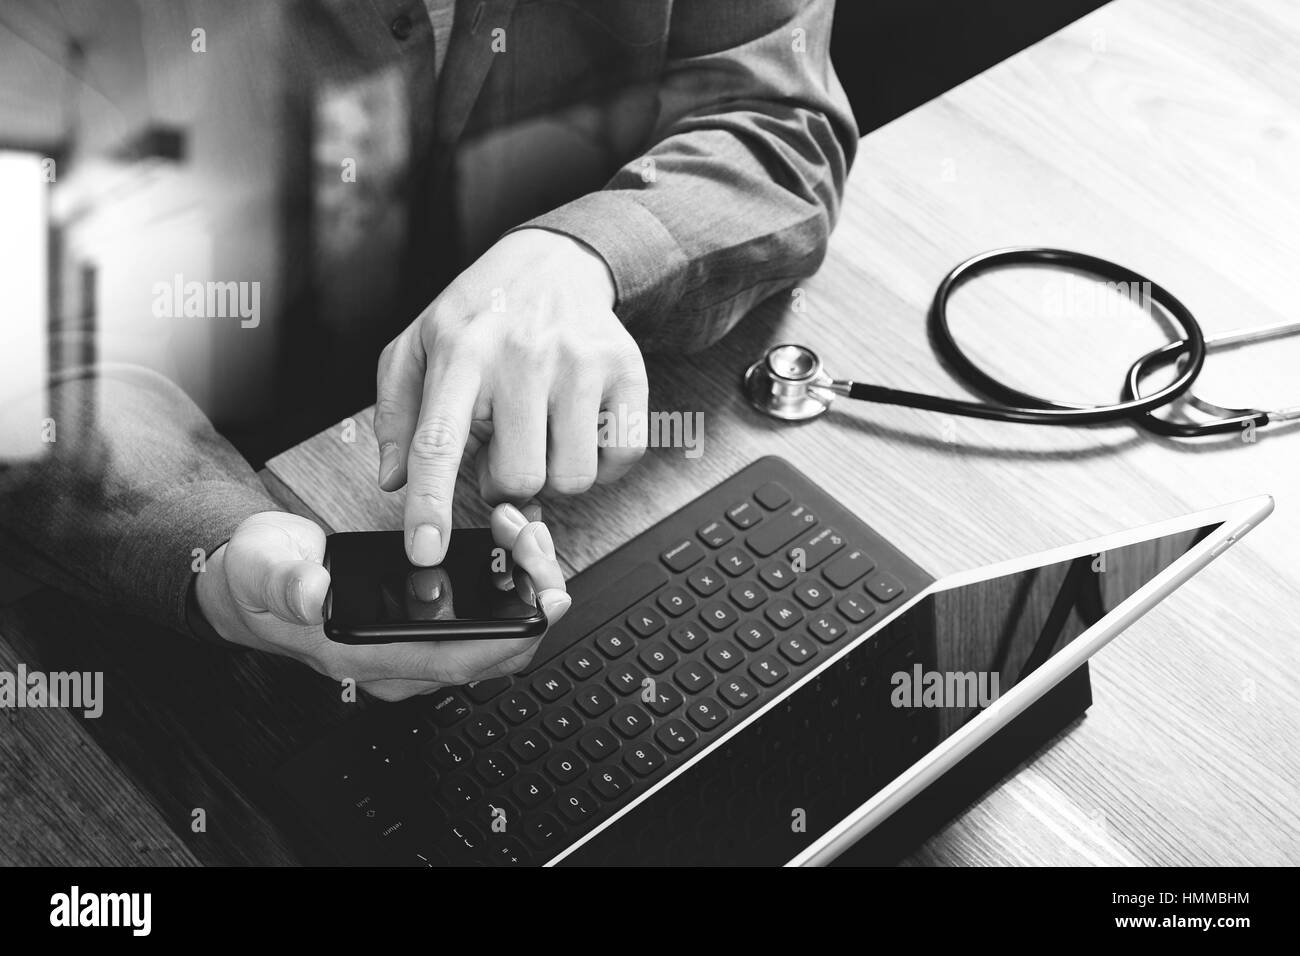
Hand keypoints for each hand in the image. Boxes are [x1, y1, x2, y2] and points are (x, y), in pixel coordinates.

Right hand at [194, 506, 570, 699]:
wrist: (250, 579)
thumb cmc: (258, 577)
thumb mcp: (261, 568)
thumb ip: (286, 583)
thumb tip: (314, 595)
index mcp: (362, 655)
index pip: (452, 663)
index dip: (507, 639)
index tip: (546, 604)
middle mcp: (395, 664)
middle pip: (489, 655)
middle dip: (528, 603)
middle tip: (537, 545)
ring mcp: (410, 650)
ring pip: (491, 638)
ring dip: (520, 589)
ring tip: (524, 534)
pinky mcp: (418, 629)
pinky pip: (479, 619)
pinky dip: (505, 585)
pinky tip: (510, 545)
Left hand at [375, 227, 647, 565]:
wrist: (553, 263)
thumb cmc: (481, 315)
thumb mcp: (417, 348)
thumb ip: (396, 416)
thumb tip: (396, 482)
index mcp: (460, 353)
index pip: (438, 441)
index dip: (431, 505)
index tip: (426, 551)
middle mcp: (523, 356)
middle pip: (519, 477)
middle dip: (505, 483)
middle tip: (501, 451)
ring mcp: (580, 362)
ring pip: (573, 477)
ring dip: (553, 473)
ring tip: (540, 434)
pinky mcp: (627, 370)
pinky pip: (620, 458)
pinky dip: (601, 462)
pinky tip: (579, 430)